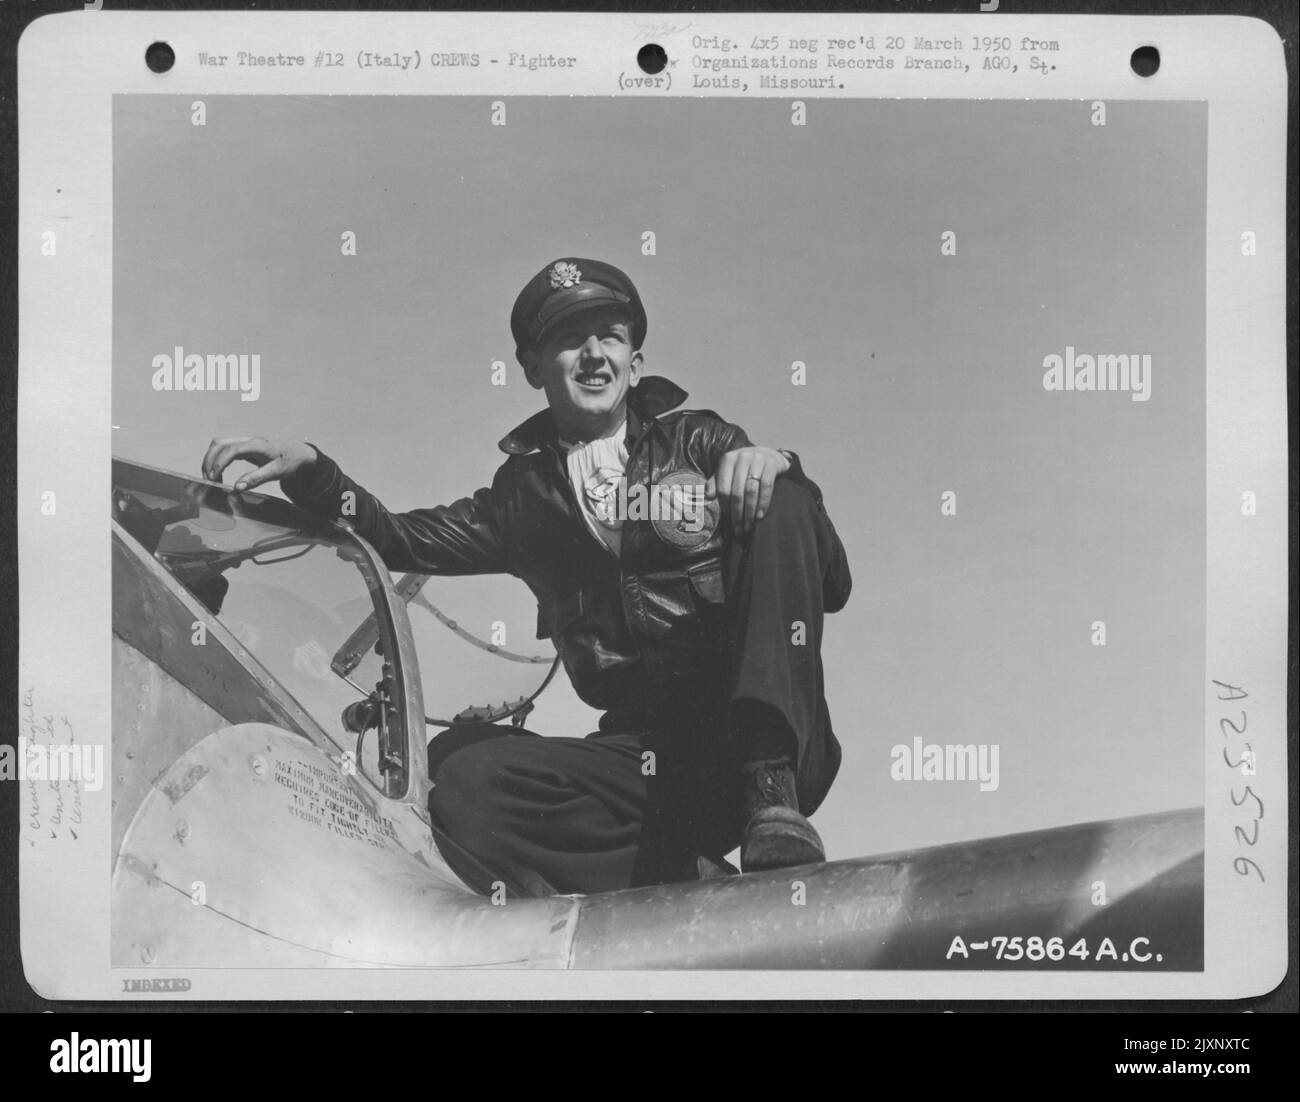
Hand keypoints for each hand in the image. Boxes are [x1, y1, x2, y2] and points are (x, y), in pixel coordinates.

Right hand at [201, 436, 317, 491]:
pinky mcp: (243, 446)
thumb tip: (237, 487)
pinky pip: (223, 449)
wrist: (297, 452)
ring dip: (210, 459)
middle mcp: (248, 440)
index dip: (219, 463)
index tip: (214, 478)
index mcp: (257, 445)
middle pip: (219, 444)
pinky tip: (218, 473)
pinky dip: (216, 459)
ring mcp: (244, 442)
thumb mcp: (277, 473)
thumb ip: (257, 479)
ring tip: (212, 478)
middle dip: (209, 461)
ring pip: (219, 445)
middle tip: (209, 480)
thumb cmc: (289, 461)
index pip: (231, 450)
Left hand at [706, 446, 790, 533]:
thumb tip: (707, 496)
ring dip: (749, 511)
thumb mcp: (727, 471)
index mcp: (727, 459)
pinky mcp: (772, 465)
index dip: (724, 505)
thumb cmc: (744, 467)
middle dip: (737, 513)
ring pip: (751, 491)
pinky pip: (766, 487)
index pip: (723, 488)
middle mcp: (742, 457)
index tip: (727, 517)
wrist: (768, 454)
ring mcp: (758, 460)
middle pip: (737, 492)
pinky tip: (760, 515)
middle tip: (739, 527)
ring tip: (748, 525)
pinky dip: (763, 503)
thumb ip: (715, 482)